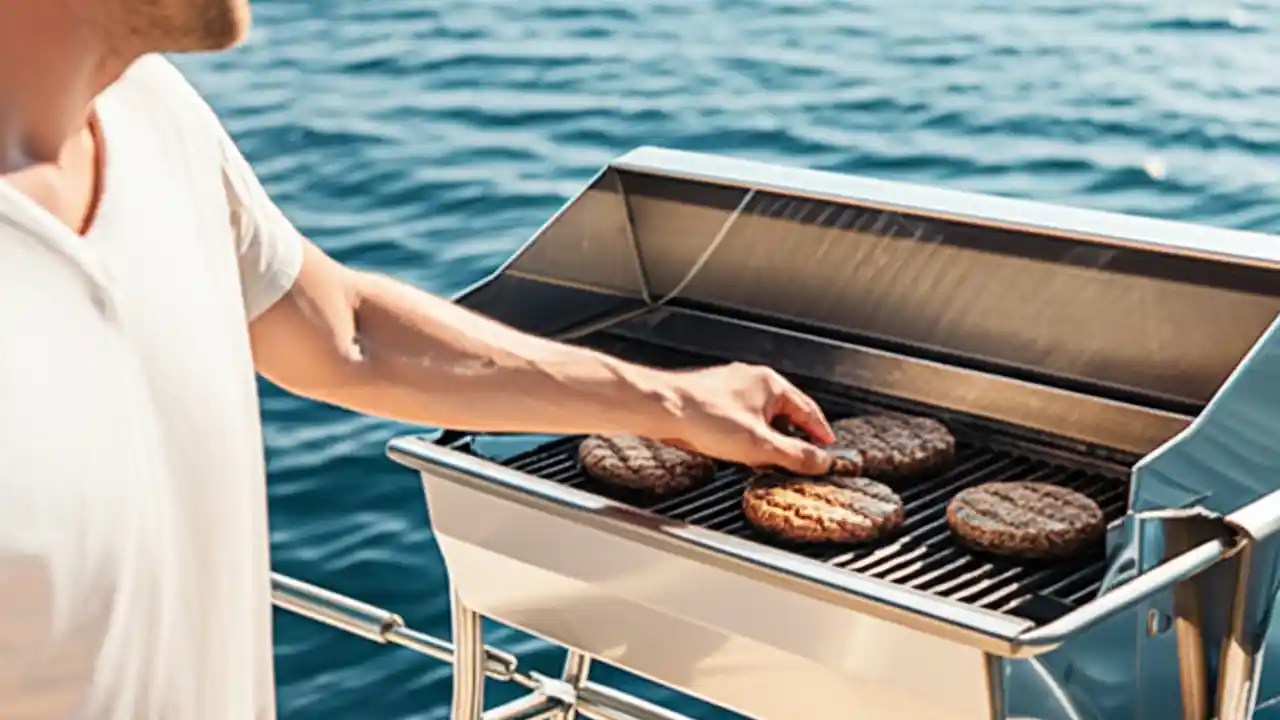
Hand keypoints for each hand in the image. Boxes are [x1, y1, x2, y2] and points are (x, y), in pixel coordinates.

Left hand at [645, 363, 834, 475]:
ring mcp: (730, 387)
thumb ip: (794, 455)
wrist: (660, 408)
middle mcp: (752, 380)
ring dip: (765, 437)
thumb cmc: (704, 416)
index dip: (820, 432)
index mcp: (771, 384)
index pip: (808, 410)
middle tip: (797, 459)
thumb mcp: (759, 445)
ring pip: (759, 416)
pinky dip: (744, 434)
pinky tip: (735, 449)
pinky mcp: (711, 397)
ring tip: (764, 458)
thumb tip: (821, 462)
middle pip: (783, 413)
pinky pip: (738, 418)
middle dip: (790, 437)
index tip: (826, 446)